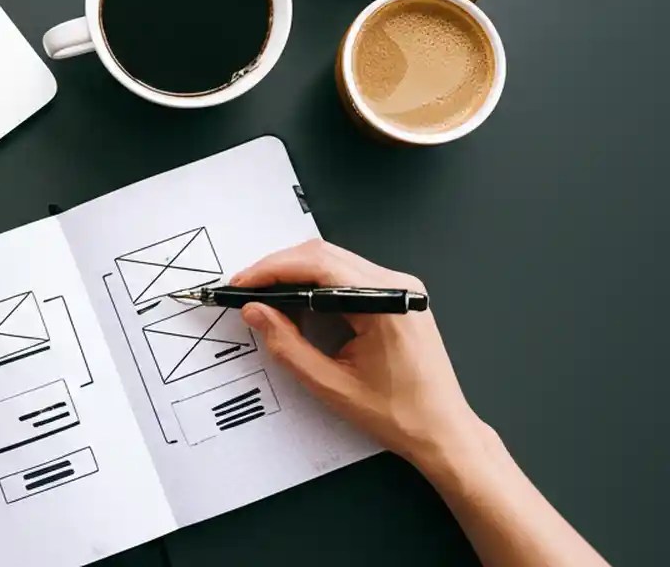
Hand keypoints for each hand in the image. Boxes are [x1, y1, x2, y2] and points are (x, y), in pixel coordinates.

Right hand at [232, 239, 489, 468]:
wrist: (443, 431)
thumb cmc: (400, 415)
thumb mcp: (332, 385)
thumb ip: (288, 346)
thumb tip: (256, 313)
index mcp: (387, 303)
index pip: (318, 265)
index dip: (272, 270)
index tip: (243, 284)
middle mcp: (397, 286)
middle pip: (324, 255)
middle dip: (279, 269)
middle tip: (246, 290)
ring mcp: (400, 288)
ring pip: (334, 261)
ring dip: (296, 275)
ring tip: (265, 298)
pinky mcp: (397, 297)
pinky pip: (348, 277)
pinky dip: (316, 284)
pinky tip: (297, 304)